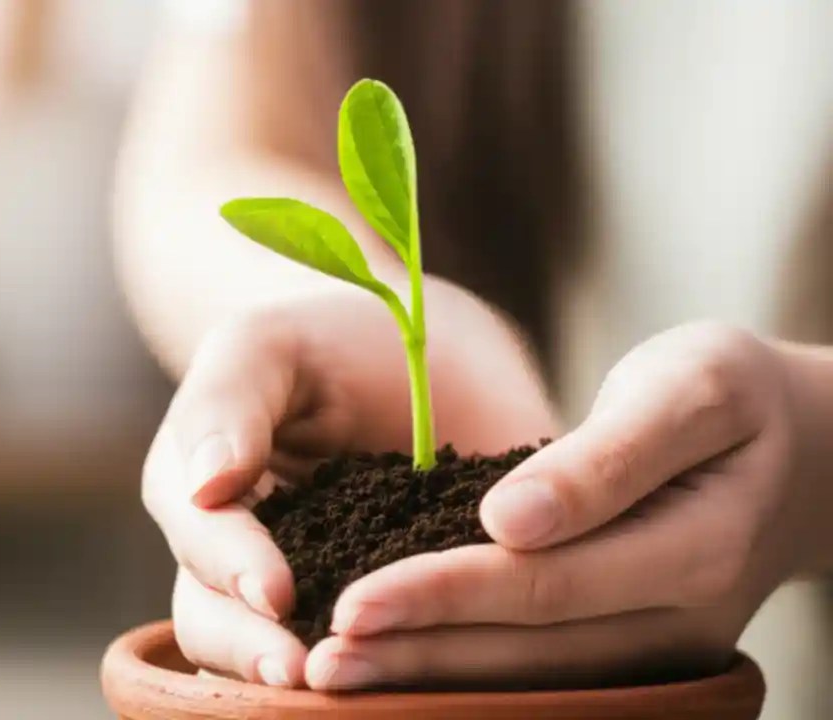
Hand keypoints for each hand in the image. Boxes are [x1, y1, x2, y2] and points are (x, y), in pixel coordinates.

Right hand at [141, 282, 556, 687]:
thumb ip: (226, 404)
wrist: (422, 358)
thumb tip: (207, 484)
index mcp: (203, 499)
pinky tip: (415, 685)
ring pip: (279, 657)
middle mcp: (241, 563)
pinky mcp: (382, 619)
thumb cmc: (326, 341)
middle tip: (304, 673)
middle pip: (221, 623)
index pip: (202, 544)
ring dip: (307, 681)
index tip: (275, 592)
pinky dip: (382, 676)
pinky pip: (370, 661)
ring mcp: (311, 597)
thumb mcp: (268, 345)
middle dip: (255, 651)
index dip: (232, 568)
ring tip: (354, 695)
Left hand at [313, 323, 818, 689]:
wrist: (809, 451)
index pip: (542, 587)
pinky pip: (538, 668)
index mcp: (692, 553)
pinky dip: (462, 667)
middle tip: (316, 666)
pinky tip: (393, 660)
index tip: (349, 605)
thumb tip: (509, 521)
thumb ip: (607, 456)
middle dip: (413, 659)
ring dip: (427, 679)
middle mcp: (676, 625)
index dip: (440, 598)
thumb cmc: (738, 399)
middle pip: (523, 654)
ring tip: (335, 676)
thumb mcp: (692, 389)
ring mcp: (657, 649)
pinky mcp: (630, 647)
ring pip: (527, 678)